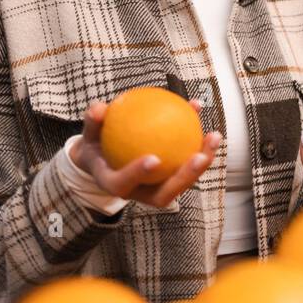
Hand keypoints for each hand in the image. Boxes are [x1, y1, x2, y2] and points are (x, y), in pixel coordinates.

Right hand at [72, 98, 220, 207]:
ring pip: (183, 182)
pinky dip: (197, 141)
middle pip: (164, 194)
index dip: (138, 174)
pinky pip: (187, 161)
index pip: (124, 184)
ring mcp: (156, 189)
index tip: (153, 158)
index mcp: (114, 184)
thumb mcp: (88, 134)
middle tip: (199, 156)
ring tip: (214, 137)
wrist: (104, 160)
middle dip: (185, 178)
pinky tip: (199, 111)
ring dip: (202, 162)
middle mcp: (138, 193)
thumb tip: (98, 107)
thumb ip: (93, 122)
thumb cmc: (96, 145)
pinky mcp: (170, 179)